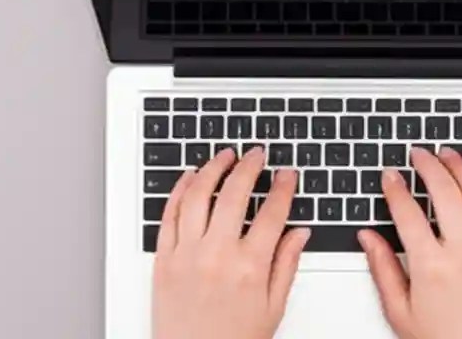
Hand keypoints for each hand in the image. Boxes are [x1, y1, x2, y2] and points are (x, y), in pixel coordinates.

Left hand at [152, 148, 309, 338]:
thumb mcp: (273, 308)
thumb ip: (286, 265)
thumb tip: (299, 233)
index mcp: (250, 267)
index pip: (271, 212)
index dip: (283, 187)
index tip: (287, 174)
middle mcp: (216, 255)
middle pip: (234, 194)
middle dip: (250, 166)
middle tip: (257, 154)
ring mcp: (186, 255)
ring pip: (198, 196)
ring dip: (213, 169)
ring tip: (225, 156)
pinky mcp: (163, 261)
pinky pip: (169, 215)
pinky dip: (179, 191)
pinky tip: (190, 178)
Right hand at [361, 148, 461, 338]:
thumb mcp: (401, 313)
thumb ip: (384, 270)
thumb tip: (368, 238)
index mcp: (431, 266)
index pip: (408, 213)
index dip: (395, 189)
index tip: (390, 174)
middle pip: (445, 193)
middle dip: (428, 166)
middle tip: (418, 154)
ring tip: (449, 154)